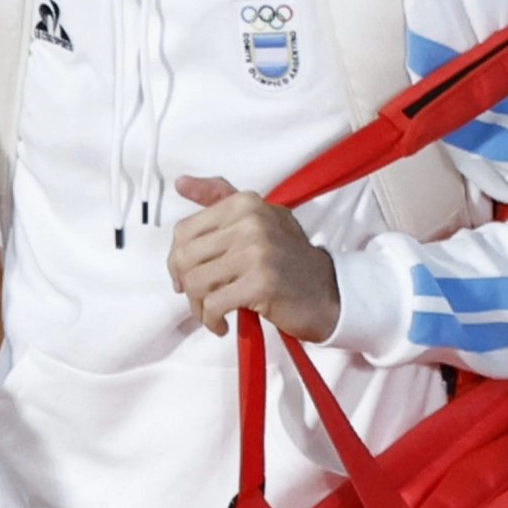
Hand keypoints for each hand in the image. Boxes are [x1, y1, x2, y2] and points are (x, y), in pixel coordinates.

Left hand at [169, 175, 340, 339]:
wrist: (329, 292)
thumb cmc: (288, 259)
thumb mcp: (258, 218)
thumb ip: (219, 198)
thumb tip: (180, 183)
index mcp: (245, 203)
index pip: (185, 231)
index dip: (178, 260)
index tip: (187, 277)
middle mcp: (251, 221)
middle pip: (185, 258)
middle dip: (186, 286)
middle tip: (201, 300)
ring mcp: (257, 252)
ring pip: (196, 282)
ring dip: (198, 306)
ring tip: (212, 314)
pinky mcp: (261, 283)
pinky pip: (214, 304)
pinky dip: (212, 320)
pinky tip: (222, 324)